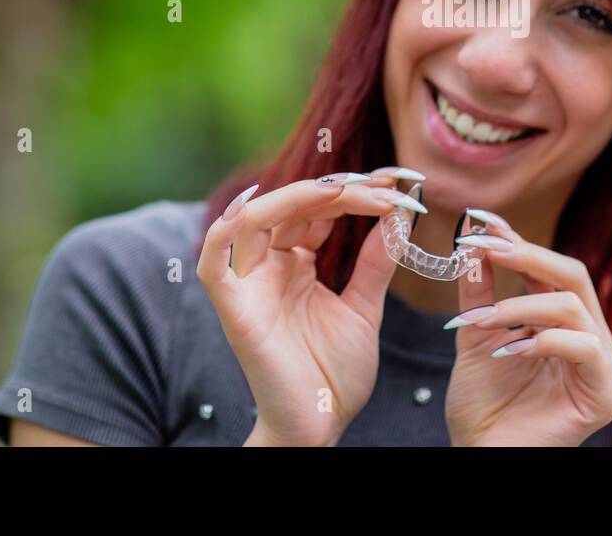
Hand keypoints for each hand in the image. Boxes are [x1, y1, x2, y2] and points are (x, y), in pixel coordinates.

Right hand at [197, 168, 420, 446]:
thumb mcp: (365, 306)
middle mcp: (269, 267)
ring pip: (252, 219)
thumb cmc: (335, 372)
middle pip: (291, 207)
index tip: (395, 186)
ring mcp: (248, 285)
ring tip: (343, 193)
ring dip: (297, 197)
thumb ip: (376, 261)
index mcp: (297, 263)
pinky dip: (224, 228)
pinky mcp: (233, 308)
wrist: (319, 424)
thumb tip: (398, 214)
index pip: (318, 211)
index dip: (353, 193)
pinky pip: (213, 260)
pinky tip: (255, 205)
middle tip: (380, 186)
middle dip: (336, 190)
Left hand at [444, 219, 611, 445]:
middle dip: (527, 255)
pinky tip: (508, 351)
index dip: (519, 241)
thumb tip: (473, 236)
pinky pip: (585, 348)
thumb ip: (479, 288)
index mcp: (566, 322)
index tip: (482, 222)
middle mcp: (591, 338)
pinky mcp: (604, 394)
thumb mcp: (476, 332)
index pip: (552, 269)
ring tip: (481, 319)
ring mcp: (602, 366)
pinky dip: (543, 341)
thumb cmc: (483, 403)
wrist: (481, 454)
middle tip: (486, 247)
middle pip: (574, 275)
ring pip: (573, 307)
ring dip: (520, 305)